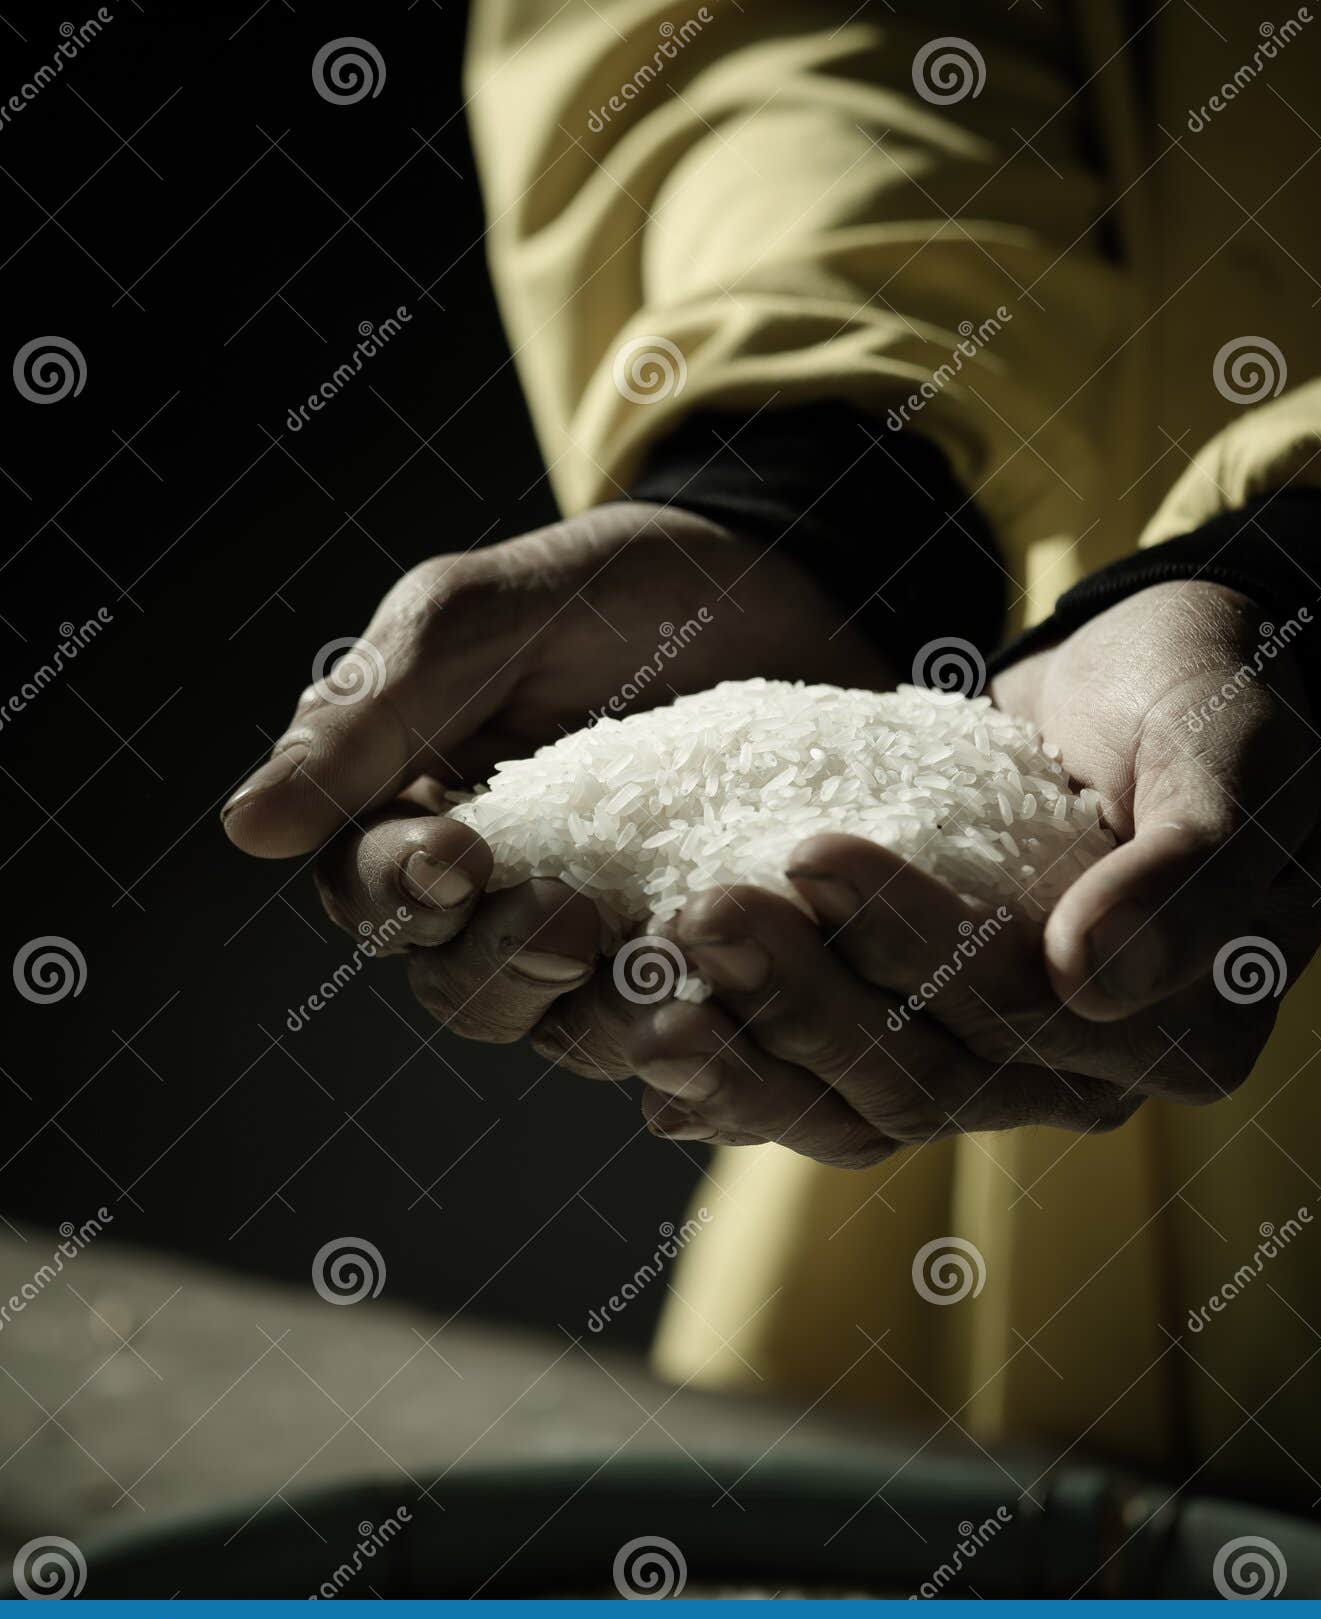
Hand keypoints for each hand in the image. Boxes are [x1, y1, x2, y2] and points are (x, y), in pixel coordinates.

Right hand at [221, 502, 896, 1061]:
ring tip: (659, 969)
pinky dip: (697, 1021)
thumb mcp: (480, 620)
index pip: (372, 894)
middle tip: (572, 920)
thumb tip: (247, 831)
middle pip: (461, 988)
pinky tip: (725, 1002)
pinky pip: (682, 1021)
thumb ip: (373, 715)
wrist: (772, 587)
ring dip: (602, 1016)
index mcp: (417, 818)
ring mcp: (605, 935)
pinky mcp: (700, 954)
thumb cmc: (607, 590)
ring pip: (567, 1028)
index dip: (401, 893)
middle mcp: (499, 899)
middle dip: (504, 963)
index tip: (457, 856)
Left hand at [629, 581, 1320, 1163]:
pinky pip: (836, 1087)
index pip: (1030, 1014)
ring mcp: (1006, 1066)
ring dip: (754, 1045)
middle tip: (698, 911)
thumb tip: (1092, 981)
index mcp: (1186, 1036)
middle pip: (931, 1076)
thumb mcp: (1228, 757)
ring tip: (654, 969)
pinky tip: (652, 1046)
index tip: (809, 849)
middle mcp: (1090, 1078)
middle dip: (804, 998)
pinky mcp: (935, 1036)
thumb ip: (1187, 869)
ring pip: (867, 1099)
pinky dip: (749, 1075)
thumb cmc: (1209, 707)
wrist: (1152, 694)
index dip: (914, 945)